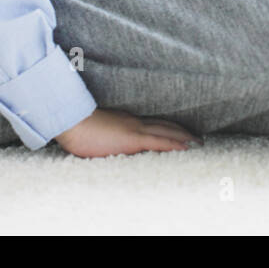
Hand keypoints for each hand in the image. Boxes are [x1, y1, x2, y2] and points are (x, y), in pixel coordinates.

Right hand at [54, 107, 202, 157]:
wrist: (70, 122)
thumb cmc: (76, 128)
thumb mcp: (95, 131)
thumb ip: (107, 135)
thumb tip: (110, 142)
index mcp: (125, 121)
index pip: (152, 123)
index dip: (168, 127)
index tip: (180, 131)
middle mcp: (134, 122)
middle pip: (164, 125)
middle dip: (181, 131)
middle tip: (196, 137)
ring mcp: (134, 129)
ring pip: (167, 131)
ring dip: (184, 137)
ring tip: (198, 142)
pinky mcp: (132, 138)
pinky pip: (159, 140)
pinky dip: (175, 143)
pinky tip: (187, 146)